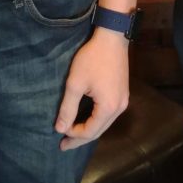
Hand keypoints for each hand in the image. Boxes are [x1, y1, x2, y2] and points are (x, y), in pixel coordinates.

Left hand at [54, 28, 129, 149]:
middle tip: (63, 145)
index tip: (59, 134)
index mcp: (108, 108)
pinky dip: (97, 120)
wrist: (112, 37)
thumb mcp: (75, 83)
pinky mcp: (123, 93)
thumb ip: (68, 108)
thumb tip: (60, 129)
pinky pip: (109, 114)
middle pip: (99, 131)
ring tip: (73, 134)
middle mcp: (119, 108)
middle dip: (80, 138)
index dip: (74, 135)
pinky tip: (87, 119)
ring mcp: (123, 100)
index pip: (90, 131)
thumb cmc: (92, 59)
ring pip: (105, 123)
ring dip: (89, 129)